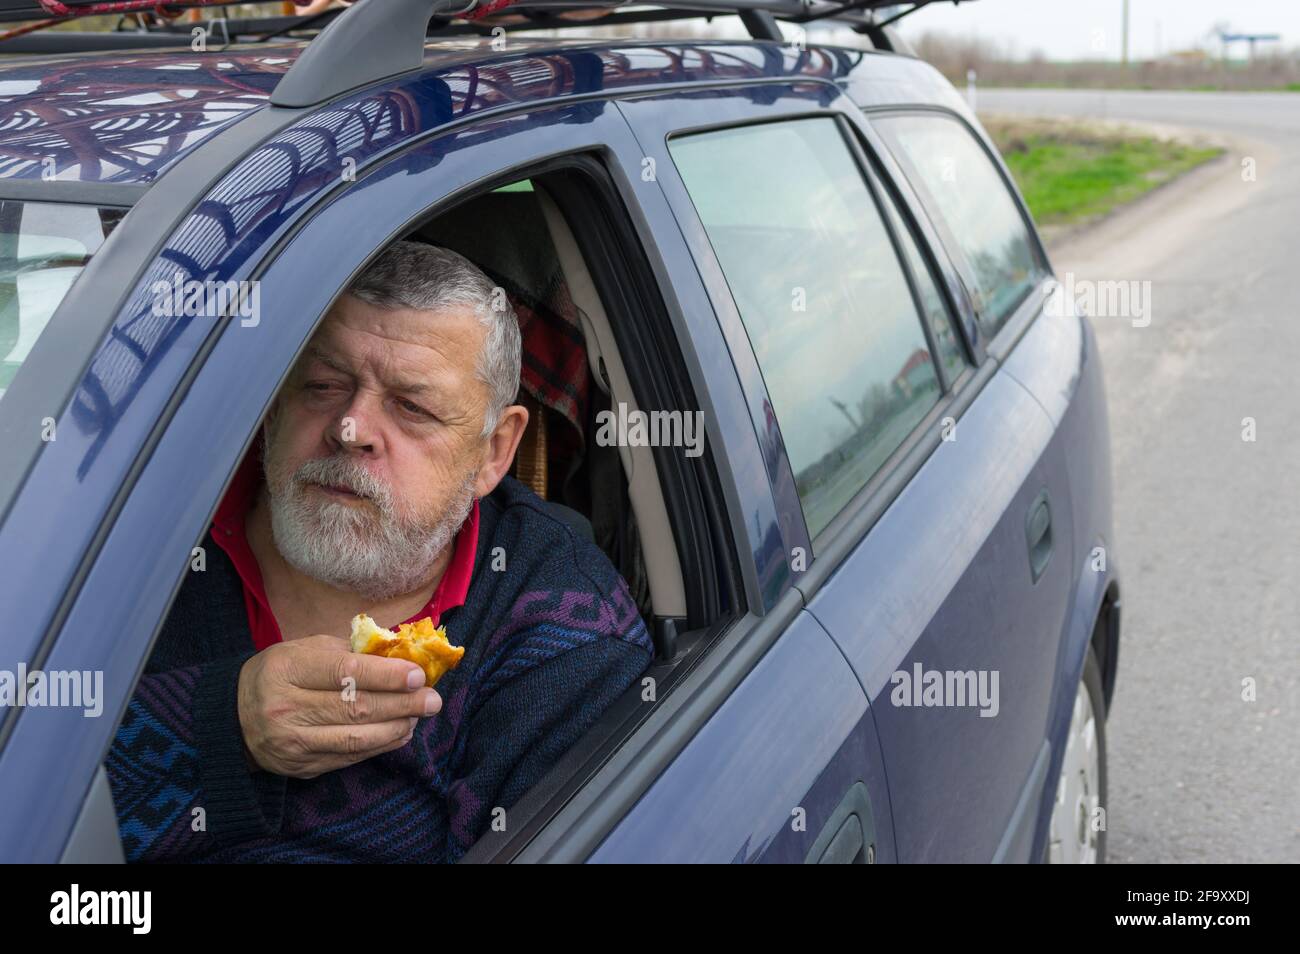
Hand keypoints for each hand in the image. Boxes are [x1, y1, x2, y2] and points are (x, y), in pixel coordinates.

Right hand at [237, 635, 441, 777]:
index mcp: (287, 669)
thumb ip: (349, 650)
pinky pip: (350, 758)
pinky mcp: (301, 767)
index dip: (384, 675)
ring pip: (355, 738)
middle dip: (401, 704)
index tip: (417, 674)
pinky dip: (381, 744)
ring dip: (396, 727)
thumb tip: (399, 654)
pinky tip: (400, 731)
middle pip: (354, 708)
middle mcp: (285, 708)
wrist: (235, 716)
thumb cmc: (281, 673)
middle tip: (432, 699)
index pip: (343, 673)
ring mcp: (292, 743)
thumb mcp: (305, 649)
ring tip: (420, 715)